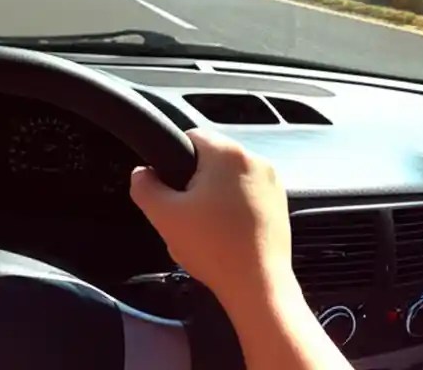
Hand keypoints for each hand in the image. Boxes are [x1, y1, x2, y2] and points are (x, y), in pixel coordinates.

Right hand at [129, 128, 292, 308]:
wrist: (257, 286)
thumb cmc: (213, 248)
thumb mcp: (163, 215)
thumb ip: (144, 186)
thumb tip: (142, 173)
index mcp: (228, 154)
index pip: (189, 136)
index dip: (172, 161)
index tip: (171, 191)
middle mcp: (255, 160)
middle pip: (210, 159)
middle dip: (194, 181)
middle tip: (186, 213)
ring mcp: (273, 182)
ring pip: (228, 178)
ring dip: (213, 194)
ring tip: (206, 226)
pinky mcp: (280, 203)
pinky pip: (246, 194)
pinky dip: (233, 207)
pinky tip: (225, 233)